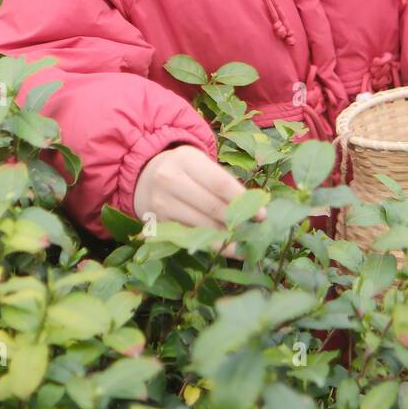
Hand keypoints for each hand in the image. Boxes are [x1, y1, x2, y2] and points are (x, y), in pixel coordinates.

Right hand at [133, 144, 265, 258]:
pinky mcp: (158, 223)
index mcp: (186, 159)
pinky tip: (226, 249)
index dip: (243, 200)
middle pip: (212, 206)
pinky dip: (210, 244)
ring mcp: (161, 203)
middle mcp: (170, 179)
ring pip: (201, 225)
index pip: (220, 183)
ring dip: (226, 238)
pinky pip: (190, 237)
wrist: (145, 176)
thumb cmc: (184, 169)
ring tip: (245, 245)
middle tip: (256, 233)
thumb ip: (222, 182)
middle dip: (237, 221)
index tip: (262, 214)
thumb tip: (254, 207)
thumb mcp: (200, 164)